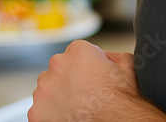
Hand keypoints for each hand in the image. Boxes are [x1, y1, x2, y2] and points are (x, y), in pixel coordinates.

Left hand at [30, 41, 165, 121]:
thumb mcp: (127, 66)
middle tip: (84, 97)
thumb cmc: (124, 100)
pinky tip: (68, 118)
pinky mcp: (38, 112)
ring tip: (77, 109)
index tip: (91, 82)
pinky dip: (51, 115)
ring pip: (46, 90)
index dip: (85, 70)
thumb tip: (106, 56)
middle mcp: (57, 65)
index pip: (74, 56)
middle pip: (58, 71)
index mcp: (77, 51)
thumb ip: (111, 55)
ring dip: (57, 97)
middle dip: (68, 81)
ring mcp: (45, 90)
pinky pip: (41, 111)